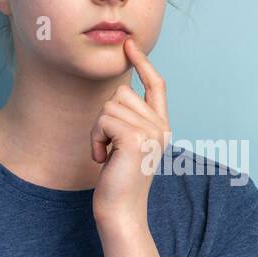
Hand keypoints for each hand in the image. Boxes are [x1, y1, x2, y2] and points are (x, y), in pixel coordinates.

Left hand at [91, 37, 170, 228]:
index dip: (143, 63)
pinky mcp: (135, 138)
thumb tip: (121, 91)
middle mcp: (161, 126)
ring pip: (110, 105)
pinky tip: (103, 159)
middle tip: (109, 148)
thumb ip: (130, 120)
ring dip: (98, 130)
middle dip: (105, 117)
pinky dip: (96, 139)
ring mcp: (151, 132)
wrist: (121, 211)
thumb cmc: (118, 181)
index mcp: (162, 126)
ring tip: (107, 155)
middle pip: (122, 92)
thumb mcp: (127, 145)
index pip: (156, 85)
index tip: (130, 45)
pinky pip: (103, 120)